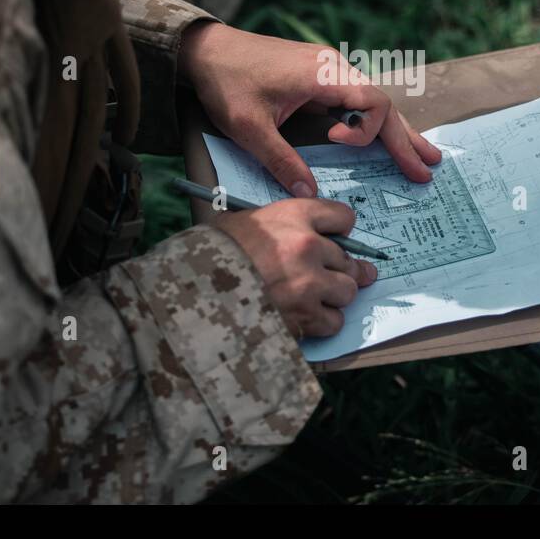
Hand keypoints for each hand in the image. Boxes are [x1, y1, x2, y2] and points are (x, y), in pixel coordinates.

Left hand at [181, 22, 440, 196]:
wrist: (206, 50)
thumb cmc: (226, 82)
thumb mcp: (248, 127)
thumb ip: (281, 161)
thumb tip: (309, 195)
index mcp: (323, 73)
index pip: (373, 101)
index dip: (366, 129)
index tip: (336, 141)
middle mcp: (334, 67)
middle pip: (382, 104)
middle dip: (404, 139)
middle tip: (426, 170)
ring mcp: (329, 69)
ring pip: (372, 102)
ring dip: (395, 131)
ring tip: (422, 156)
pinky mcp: (320, 76)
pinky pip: (356, 100)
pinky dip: (373, 123)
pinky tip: (386, 140)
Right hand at [212, 198, 376, 339]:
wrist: (191, 293)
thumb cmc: (209, 255)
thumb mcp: (241, 223)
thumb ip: (278, 226)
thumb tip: (300, 237)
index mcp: (293, 216)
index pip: (342, 216)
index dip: (341, 229)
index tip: (337, 238)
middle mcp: (307, 247)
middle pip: (348, 258)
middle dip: (339, 269)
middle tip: (328, 275)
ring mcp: (309, 283)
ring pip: (347, 290)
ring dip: (334, 296)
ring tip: (313, 298)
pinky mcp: (305, 317)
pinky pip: (334, 321)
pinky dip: (323, 322)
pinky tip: (305, 317)